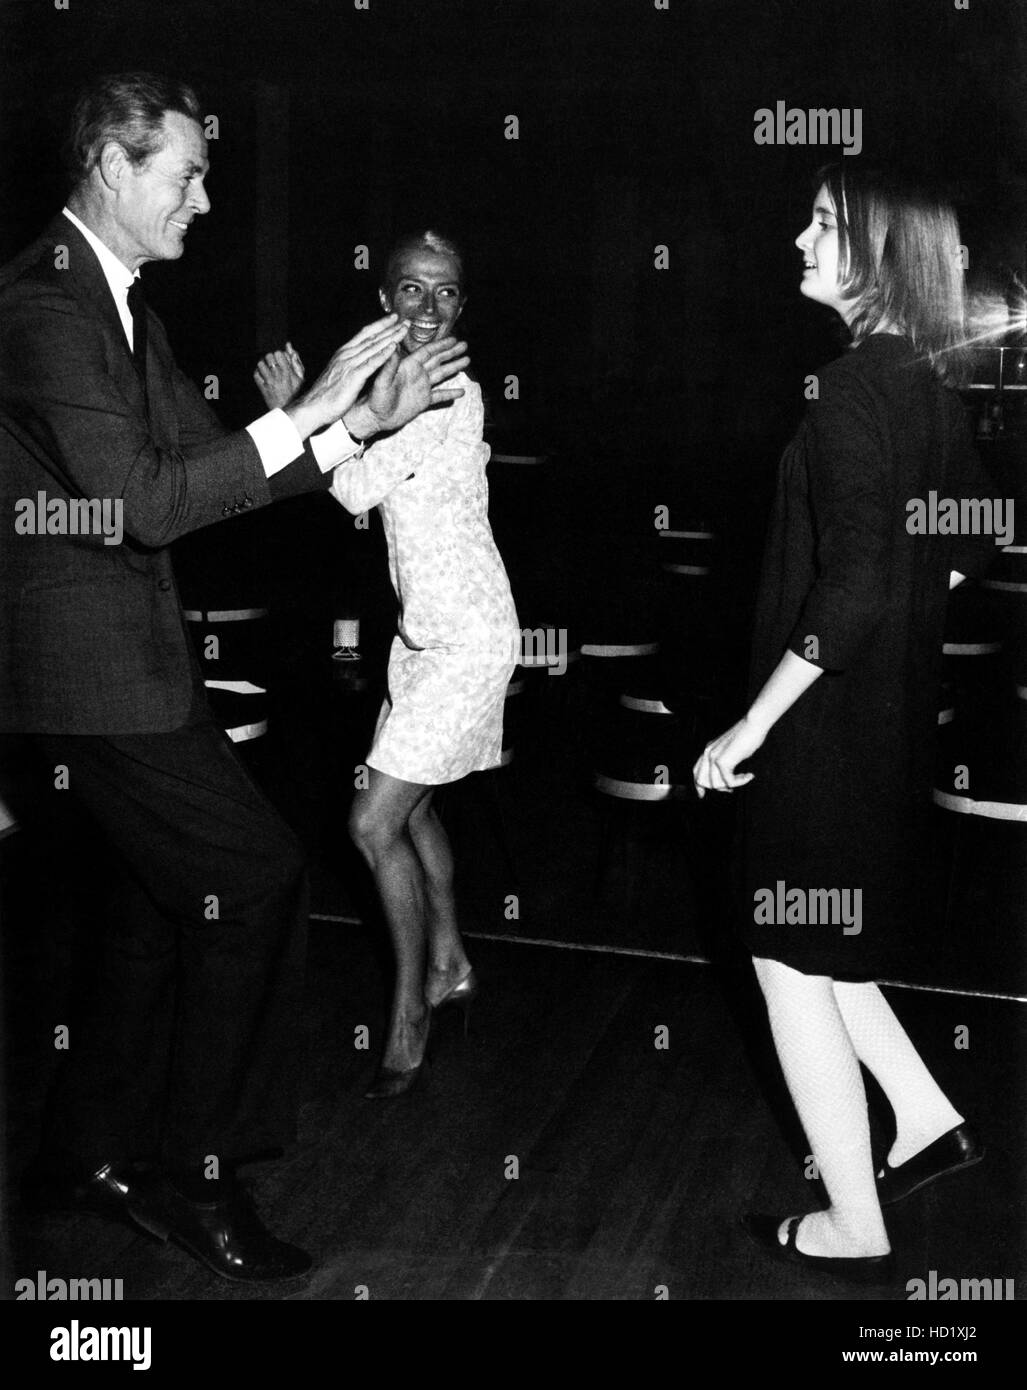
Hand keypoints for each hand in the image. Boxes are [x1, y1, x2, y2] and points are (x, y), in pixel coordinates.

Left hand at [254, 342, 304, 409]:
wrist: (288, 411)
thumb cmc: (296, 394)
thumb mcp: (300, 378)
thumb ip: (295, 361)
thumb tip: (289, 345)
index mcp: (288, 373)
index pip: (279, 354)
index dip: (278, 354)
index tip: (280, 359)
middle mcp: (278, 376)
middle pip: (269, 357)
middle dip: (270, 357)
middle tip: (272, 362)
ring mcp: (269, 383)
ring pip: (261, 364)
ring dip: (263, 364)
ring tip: (266, 368)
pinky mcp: (263, 388)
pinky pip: (256, 375)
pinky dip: (258, 372)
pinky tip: (262, 374)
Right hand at [284, 314, 409, 439]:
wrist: (313, 407)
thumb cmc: (325, 394)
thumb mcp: (338, 374)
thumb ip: (348, 364)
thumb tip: (357, 360)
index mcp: (344, 353)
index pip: (364, 334)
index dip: (380, 324)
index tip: (393, 318)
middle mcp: (347, 355)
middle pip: (372, 337)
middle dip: (390, 327)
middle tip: (406, 320)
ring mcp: (350, 364)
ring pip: (374, 346)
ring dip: (391, 336)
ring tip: (404, 329)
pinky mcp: (353, 377)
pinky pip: (371, 363)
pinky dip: (383, 354)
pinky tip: (394, 347)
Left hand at [357, 335, 470, 434]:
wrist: (376, 417)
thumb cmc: (375, 398)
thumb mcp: (382, 380)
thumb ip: (389, 364)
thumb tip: (393, 345)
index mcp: (408, 366)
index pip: (428, 352)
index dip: (441, 345)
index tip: (453, 339)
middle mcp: (417, 374)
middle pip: (438, 360)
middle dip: (451, 352)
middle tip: (465, 345)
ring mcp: (421, 387)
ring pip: (441, 374)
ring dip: (453, 367)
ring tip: (467, 360)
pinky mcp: (423, 401)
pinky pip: (439, 396)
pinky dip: (450, 394)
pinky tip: (461, 392)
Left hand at [692, 715, 765, 798]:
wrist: (753, 725)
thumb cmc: (747, 736)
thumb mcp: (731, 750)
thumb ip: (725, 761)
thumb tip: (726, 780)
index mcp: (708, 750)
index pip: (696, 772)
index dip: (698, 786)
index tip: (702, 795)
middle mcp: (707, 753)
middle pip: (701, 781)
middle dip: (717, 788)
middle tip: (731, 788)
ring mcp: (713, 757)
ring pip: (715, 784)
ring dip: (730, 785)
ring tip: (744, 778)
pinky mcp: (723, 761)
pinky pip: (729, 782)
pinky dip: (740, 782)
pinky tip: (749, 776)